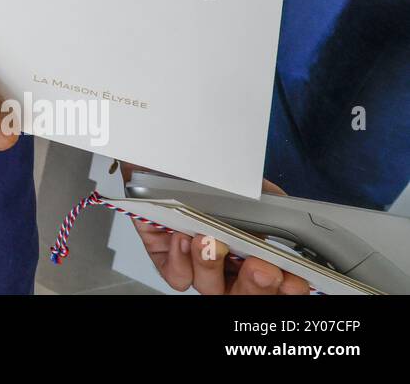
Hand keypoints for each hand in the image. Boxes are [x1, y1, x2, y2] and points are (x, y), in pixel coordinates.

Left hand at [127, 171, 309, 293]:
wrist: (161, 161)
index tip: (293, 279)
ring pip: (210, 287)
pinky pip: (177, 276)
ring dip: (213, 266)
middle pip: (244, 292)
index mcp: (250, 250)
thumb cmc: (202, 174)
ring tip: (210, 242)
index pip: (275, 283)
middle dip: (256, 284)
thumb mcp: (242, 180)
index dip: (287, 287)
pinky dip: (181, 260)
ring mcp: (195, 263)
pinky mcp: (166, 258)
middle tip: (261, 268)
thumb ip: (264, 196)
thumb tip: (283, 204)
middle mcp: (224, 263)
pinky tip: (182, 237)